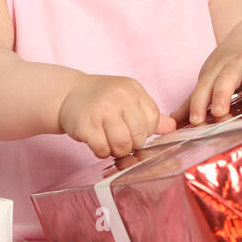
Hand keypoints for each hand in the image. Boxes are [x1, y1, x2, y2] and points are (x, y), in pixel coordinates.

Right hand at [58, 74, 177, 158]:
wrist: (68, 94)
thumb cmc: (102, 99)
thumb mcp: (128, 99)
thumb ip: (149, 114)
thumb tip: (173, 128)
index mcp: (133, 90)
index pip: (152, 120)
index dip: (144, 132)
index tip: (132, 132)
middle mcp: (119, 97)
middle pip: (139, 135)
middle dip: (131, 144)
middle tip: (119, 139)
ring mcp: (102, 109)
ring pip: (122, 144)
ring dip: (116, 150)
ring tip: (109, 142)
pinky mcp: (86, 124)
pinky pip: (102, 149)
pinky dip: (101, 152)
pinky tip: (96, 143)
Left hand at [172, 53, 241, 125]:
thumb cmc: (228, 68)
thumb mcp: (210, 79)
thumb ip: (193, 102)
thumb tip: (169, 125)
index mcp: (216, 70)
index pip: (204, 87)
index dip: (199, 102)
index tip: (196, 120)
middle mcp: (236, 64)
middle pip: (227, 78)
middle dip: (222, 93)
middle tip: (218, 111)